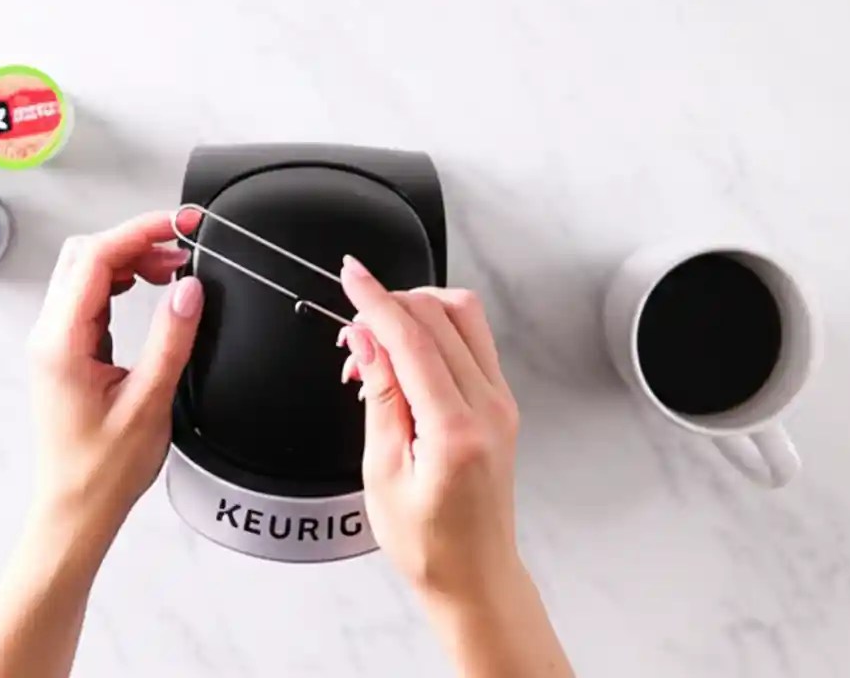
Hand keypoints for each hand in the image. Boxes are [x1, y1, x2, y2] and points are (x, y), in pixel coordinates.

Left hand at [26, 210, 204, 523]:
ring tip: (175, 268)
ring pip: (87, 273)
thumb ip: (171, 340)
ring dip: (130, 261)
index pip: (94, 259)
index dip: (139, 231)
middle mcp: (50, 336)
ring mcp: (55, 342)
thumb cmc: (102, 471)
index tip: (179, 225)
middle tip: (183, 245)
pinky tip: (151, 290)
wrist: (76, 510)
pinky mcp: (67, 352)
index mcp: (61, 343)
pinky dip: (122, 283)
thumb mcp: (149, 403)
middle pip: (85, 256)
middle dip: (136, 240)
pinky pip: (90, 298)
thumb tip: (190, 290)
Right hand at [338, 256, 520, 600]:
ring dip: (415, 313)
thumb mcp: (383, 471)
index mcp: (455, 428)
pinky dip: (433, 334)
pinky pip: (471, 343)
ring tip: (375, 345)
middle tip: (349, 329)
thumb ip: (379, 396)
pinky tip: (402, 359)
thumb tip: (366, 340)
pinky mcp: (501, 403)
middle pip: (440, 316)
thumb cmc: (428, 543)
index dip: (375, 299)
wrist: (474, 575)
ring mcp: (501, 403)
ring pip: (464, 318)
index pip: (413, 337)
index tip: (350, 274)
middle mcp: (489, 407)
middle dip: (389, 306)